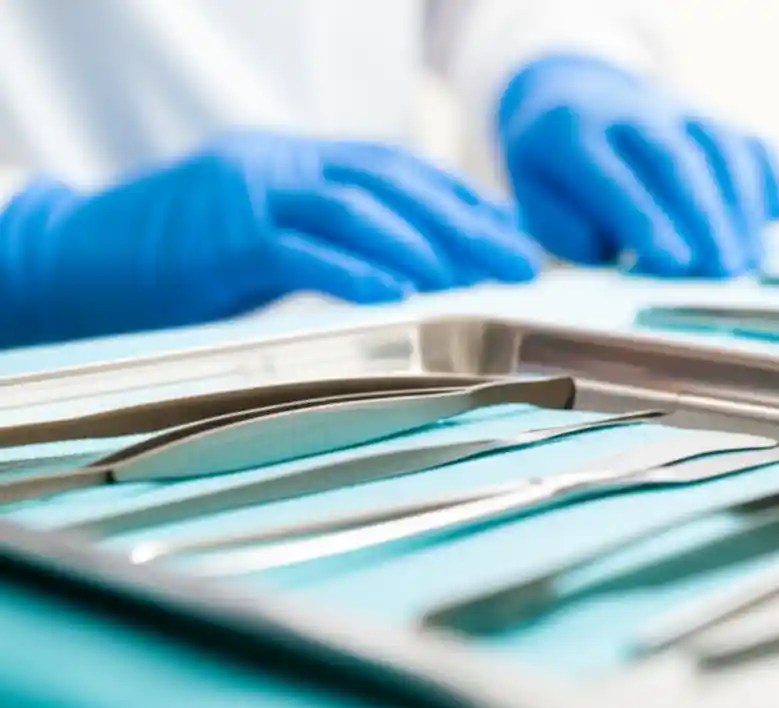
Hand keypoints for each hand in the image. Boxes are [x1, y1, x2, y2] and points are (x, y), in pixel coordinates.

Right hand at [0, 132, 541, 345]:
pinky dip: (355, 271)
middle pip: (393, 186)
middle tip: (520, 262)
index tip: (510, 233)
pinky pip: (301, 251)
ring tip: (475, 276)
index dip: (460, 199)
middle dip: (465, 224)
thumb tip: (400, 267)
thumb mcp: (263, 234)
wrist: (78, 258)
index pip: (397, 170)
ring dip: (424, 245)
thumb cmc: (175, 257)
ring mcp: (250, 193)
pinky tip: (399, 295)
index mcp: (296, 160)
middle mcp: (281, 164)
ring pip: (355, 209)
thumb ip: (325, 236)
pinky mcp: (222, 237)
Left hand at [498, 54, 778, 277]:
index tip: (674, 264)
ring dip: (741, 207)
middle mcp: (631, 110)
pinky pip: (752, 143)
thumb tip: (617, 251)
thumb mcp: (538, 201)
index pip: (612, 177)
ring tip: (749, 262)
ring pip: (720, 148)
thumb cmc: (556, 174)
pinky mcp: (716, 119)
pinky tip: (776, 217)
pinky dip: (770, 177)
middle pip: (676, 160)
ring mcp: (679, 109)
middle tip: (722, 272)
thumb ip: (570, 230)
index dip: (645, 220)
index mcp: (571, 132)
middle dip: (703, 217)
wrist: (574, 98)